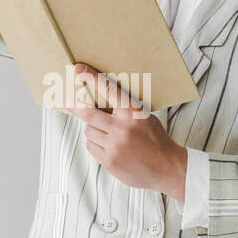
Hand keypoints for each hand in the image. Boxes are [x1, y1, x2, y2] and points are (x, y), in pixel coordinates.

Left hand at [68, 62, 187, 199]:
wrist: (167, 168)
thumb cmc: (156, 141)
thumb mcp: (146, 119)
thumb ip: (126, 112)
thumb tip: (104, 105)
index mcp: (133, 114)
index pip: (109, 90)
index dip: (92, 78)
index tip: (78, 69)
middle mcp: (122, 129)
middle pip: (89, 114)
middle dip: (76, 106)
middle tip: (70, 102)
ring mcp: (114, 146)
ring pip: (89, 131)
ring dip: (92, 129)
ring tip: (104, 133)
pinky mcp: (109, 161)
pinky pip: (91, 147)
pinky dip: (95, 144)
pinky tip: (107, 146)